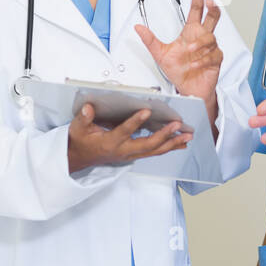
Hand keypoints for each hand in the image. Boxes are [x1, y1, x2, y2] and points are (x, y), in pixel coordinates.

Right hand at [67, 103, 191, 174]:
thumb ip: (84, 118)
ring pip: (154, 151)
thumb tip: (89, 108)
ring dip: (172, 144)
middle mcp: (123, 150)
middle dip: (164, 136)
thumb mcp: (78, 128)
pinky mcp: (134, 154)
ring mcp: (130, 154)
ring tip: (187, 136)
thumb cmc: (81, 141)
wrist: (80, 158)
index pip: (124, 131)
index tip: (146, 110)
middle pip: (147, 145)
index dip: (135, 122)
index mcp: (110, 143)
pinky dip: (168, 147)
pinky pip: (154, 152)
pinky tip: (180, 143)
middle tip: (177, 126)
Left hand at [135, 0, 222, 103]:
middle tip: (209, 2)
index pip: (196, 10)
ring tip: (189, 51)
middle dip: (212, 8)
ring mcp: (210, 48)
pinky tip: (194, 64)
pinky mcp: (215, 60)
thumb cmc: (178, 71)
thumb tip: (138, 28)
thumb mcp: (160, 54)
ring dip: (199, 44)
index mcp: (190, 32)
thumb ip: (150, 40)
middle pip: (213, 17)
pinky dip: (202, 59)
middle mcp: (201, 38)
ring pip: (210, 38)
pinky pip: (212, 55)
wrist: (188, 89)